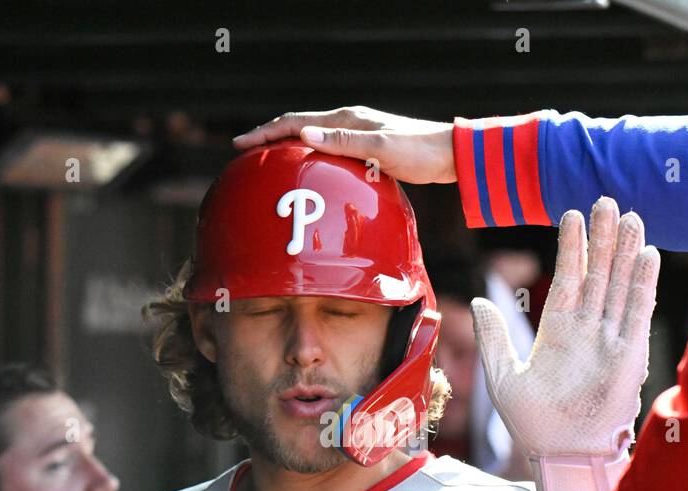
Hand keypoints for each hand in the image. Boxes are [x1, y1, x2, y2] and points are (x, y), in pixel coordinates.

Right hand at [233, 106, 455, 183]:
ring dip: (287, 148)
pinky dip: (308, 159)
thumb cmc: (417, 152)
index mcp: (345, 120)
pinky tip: (307, 174)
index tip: (240, 144)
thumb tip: (303, 137)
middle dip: (268, 138)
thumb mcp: (378, 148)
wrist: (447, 154)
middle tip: (244, 153)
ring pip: (311, 140)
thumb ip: (342, 142)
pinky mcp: (365, 148)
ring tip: (267, 163)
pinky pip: (327, 152)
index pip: (295, 123)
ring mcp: (356, 135)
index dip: (265, 133)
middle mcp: (347, 123)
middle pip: (298, 128)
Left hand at [474, 198, 657, 465]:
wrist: (563, 455)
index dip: (571, 248)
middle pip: (598, 274)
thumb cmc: (534, 424)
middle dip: (602, 239)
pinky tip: (647, 255)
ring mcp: (610, 340)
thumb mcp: (503, 378)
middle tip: (605, 200)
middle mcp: (587, 330)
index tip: (572, 216)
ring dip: (625, 252)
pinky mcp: (629, 355)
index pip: (567, 278)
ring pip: (619, 286)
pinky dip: (642, 283)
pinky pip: (637, 312)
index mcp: (558, 331)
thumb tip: (477, 302)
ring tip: (631, 216)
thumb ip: (494, 339)